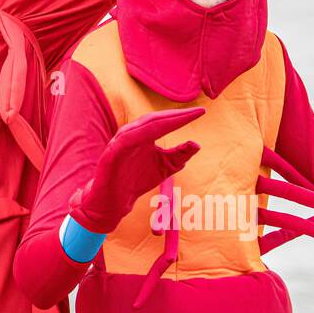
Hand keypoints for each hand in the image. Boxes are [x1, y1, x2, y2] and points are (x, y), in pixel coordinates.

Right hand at [70, 107, 204, 234]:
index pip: (164, 121)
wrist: (115, 201)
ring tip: (182, 117)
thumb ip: (180, 155)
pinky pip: (127, 139)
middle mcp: (131, 134)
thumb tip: (197, 143)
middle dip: (176, 115)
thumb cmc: (137, 180)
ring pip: (141, 126)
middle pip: (154, 119)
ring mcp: (120, 142)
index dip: (182, 116)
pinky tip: (156, 129)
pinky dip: (141, 133)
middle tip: (197, 111)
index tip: (201, 112)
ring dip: (162, 120)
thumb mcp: (165, 167)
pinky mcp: (111, 153)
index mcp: (143, 135)